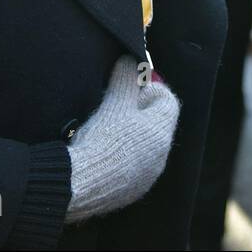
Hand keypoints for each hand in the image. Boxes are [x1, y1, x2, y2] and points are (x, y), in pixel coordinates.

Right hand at [66, 55, 179, 223]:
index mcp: (160, 131)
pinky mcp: (133, 191)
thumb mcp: (114, 102)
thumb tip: (130, 60)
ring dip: (131, 134)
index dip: (150, 89)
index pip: (168, 101)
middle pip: (157, 123)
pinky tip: (102, 151)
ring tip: (106, 128)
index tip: (130, 88)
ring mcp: (148, 176)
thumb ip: (126, 79)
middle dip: (139, 111)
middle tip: (115, 105)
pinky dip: (123, 155)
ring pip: (146, 146)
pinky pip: (134, 166)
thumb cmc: (103, 139)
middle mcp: (161, 155)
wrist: (82, 183)